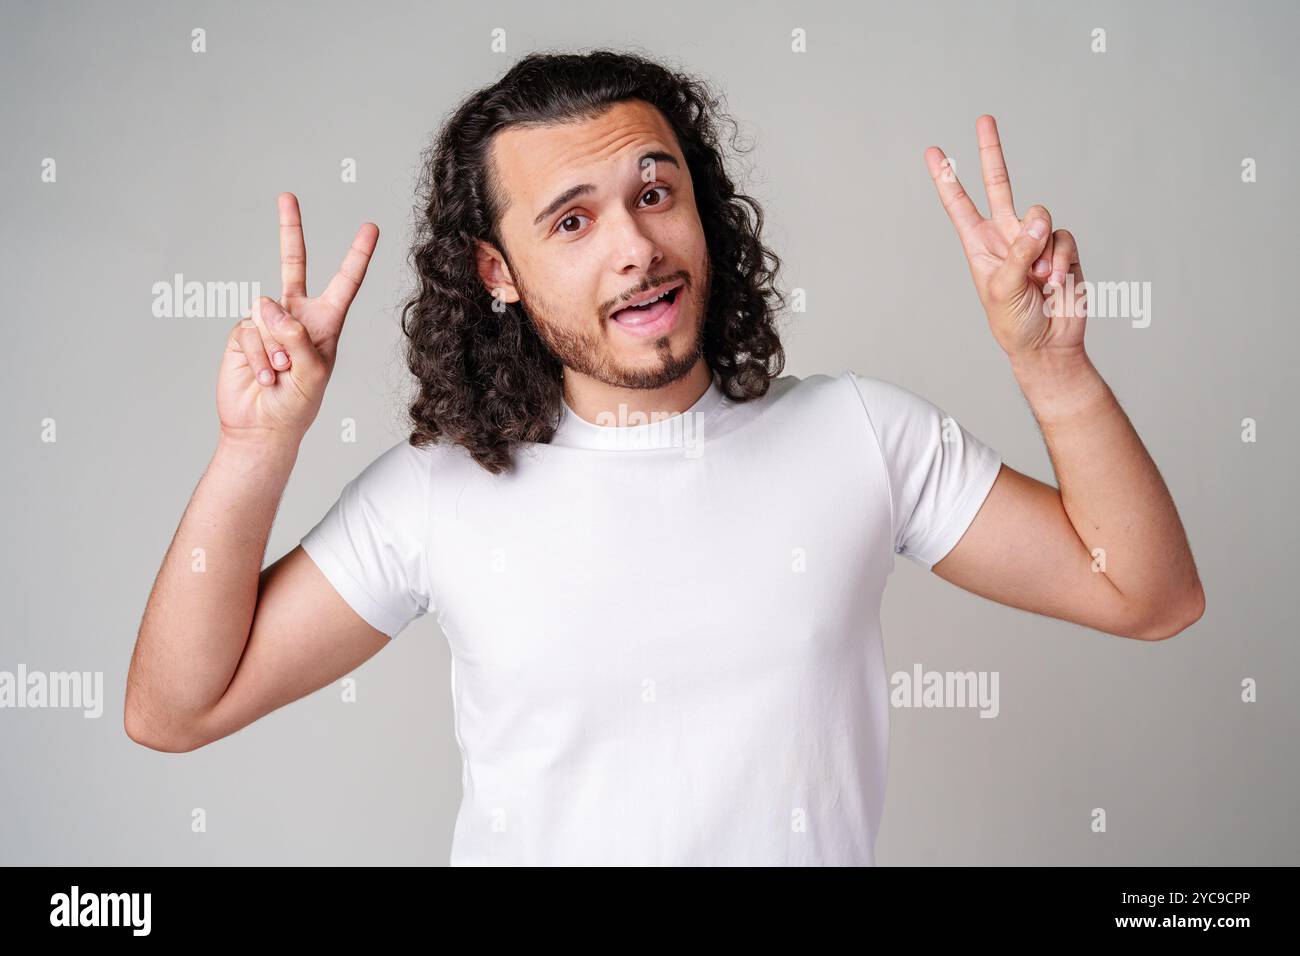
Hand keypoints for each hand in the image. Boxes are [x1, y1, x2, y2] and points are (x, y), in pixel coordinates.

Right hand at [218, 193, 378, 445]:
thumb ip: (295, 336)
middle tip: (287, 196)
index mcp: (325, 323)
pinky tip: (262, 376)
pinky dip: (257, 357)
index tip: (371, 227)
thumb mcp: (311, 373)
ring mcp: (267, 322)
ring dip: (274, 348)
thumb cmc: (297, 405)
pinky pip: (249, 331)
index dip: (357, 256)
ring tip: (278, 374)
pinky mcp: (243, 333)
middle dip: (289, 229)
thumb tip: (266, 304)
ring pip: (267, 312)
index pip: (344, 283)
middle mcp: (295, 316)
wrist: (261, 426)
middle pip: (293, 264)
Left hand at [924, 115, 1087, 359]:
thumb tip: (1038, 218)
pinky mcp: (1062, 248)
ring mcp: (1035, 240)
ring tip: (1039, 281)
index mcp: (979, 245)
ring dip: (1043, 252)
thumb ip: (1019, 252)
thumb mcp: (1003, 290)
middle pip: (999, 185)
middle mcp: (1006, 236)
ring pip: (1042, 218)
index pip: (960, 205)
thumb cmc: (1014, 323)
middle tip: (983, 119)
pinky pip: (1065, 238)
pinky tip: (1056, 282)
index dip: (948, 179)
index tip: (934, 153)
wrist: (1048, 344)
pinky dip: (1061, 261)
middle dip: (992, 152)